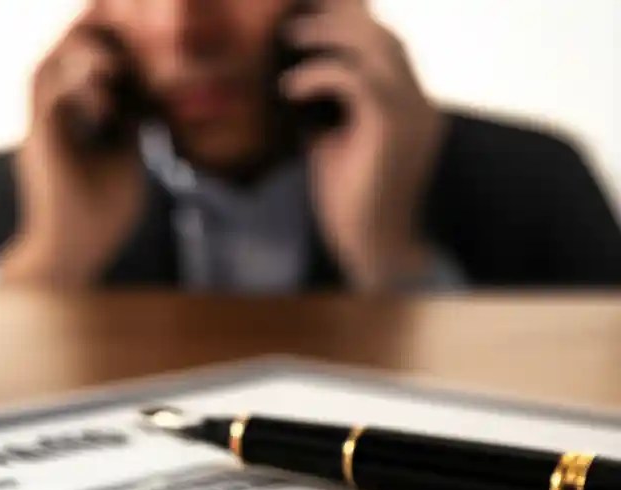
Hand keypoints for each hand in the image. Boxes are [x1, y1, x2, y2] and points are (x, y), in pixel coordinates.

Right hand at [0, 15, 146, 287]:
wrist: (75, 255)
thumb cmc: (100, 215)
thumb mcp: (127, 158)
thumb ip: (130, 124)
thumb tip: (146, 95)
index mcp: (66, 122)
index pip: (77, 68)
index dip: (97, 43)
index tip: (126, 26)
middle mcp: (47, 120)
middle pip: (54, 58)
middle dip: (82, 35)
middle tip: (111, 18)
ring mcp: (40, 131)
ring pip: (44, 70)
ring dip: (77, 53)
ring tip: (112, 53)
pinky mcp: (39, 145)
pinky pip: (51, 99)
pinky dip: (78, 85)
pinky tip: (107, 87)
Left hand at [283, 0, 447, 290]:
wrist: (372, 245)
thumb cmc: (350, 201)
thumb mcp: (335, 144)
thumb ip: (328, 110)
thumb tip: (295, 80)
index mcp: (412, 107)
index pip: (391, 48)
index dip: (358, 23)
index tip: (318, 13)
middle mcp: (420, 106)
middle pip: (388, 38)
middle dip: (343, 19)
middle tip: (298, 18)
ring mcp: (413, 115)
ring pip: (379, 47)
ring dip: (332, 35)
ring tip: (293, 36)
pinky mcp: (392, 129)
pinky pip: (357, 80)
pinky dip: (320, 74)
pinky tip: (290, 87)